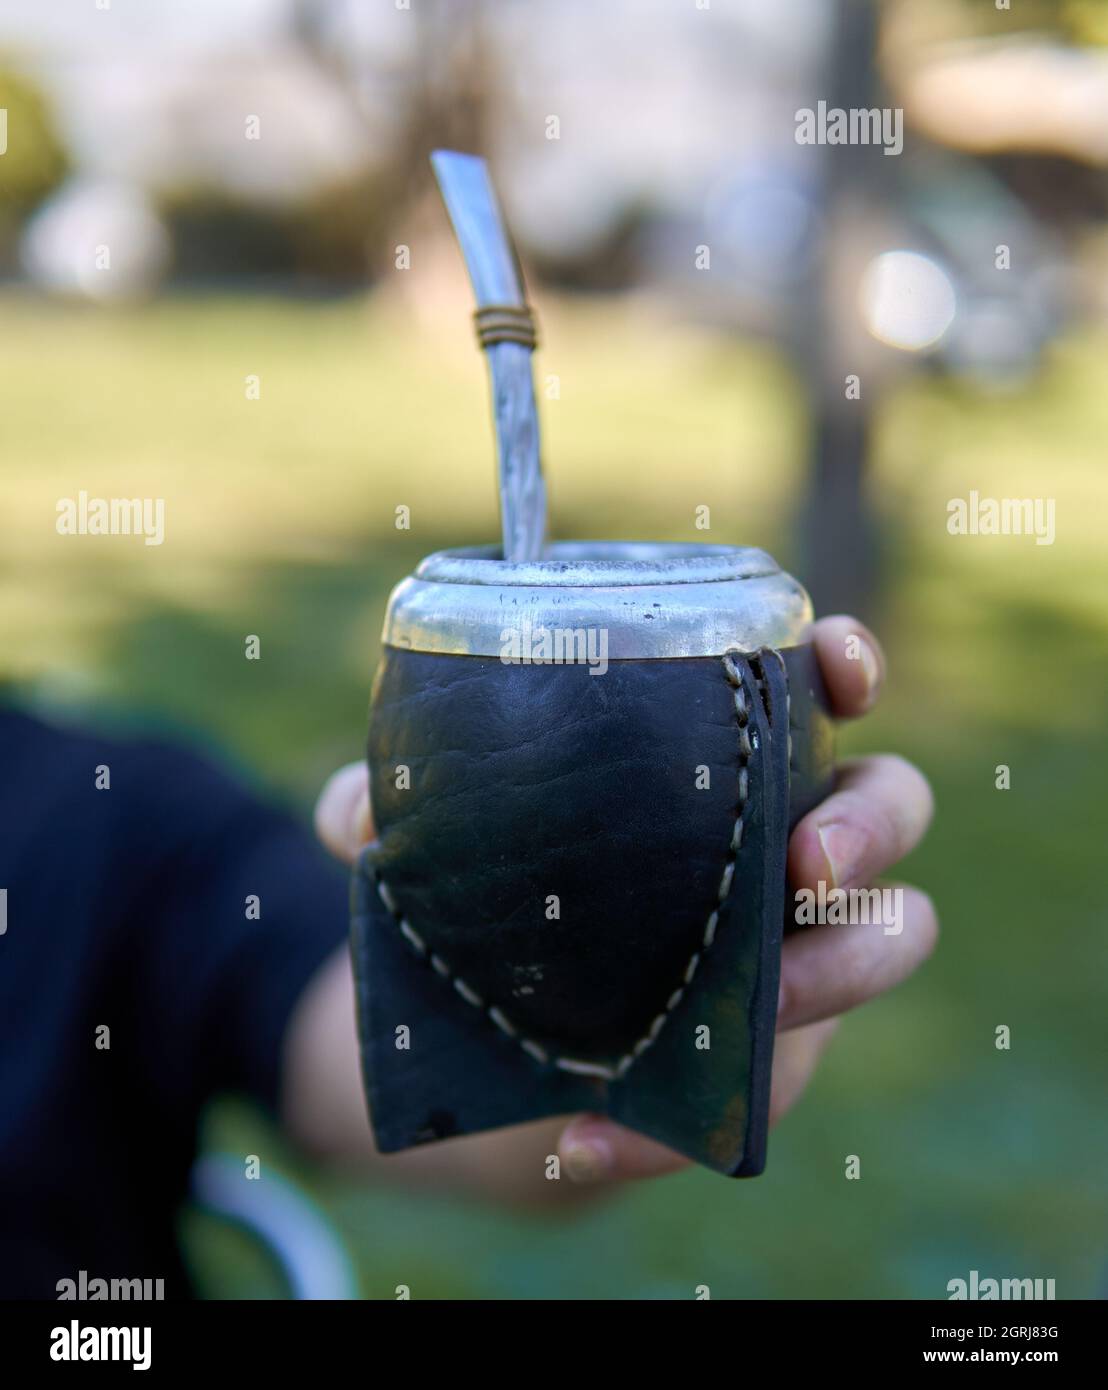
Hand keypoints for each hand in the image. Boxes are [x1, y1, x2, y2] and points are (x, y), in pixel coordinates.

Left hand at [312, 615, 935, 1186]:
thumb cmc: (503, 898)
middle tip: (808, 859)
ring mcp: (793, 949)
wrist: (495, 1047)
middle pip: (890, 807)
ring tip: (766, 997)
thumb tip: (358, 811)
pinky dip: (673, 1125)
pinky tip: (586, 1136)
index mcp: (727, 761)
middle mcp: (785, 845)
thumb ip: (394, 810)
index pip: (820, 689)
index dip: (848, 666)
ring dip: (842, 969)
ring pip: (886, 939)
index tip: (839, 662)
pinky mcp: (763, 1059)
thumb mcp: (438, 845)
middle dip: (867, 825)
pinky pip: (766, 1092)